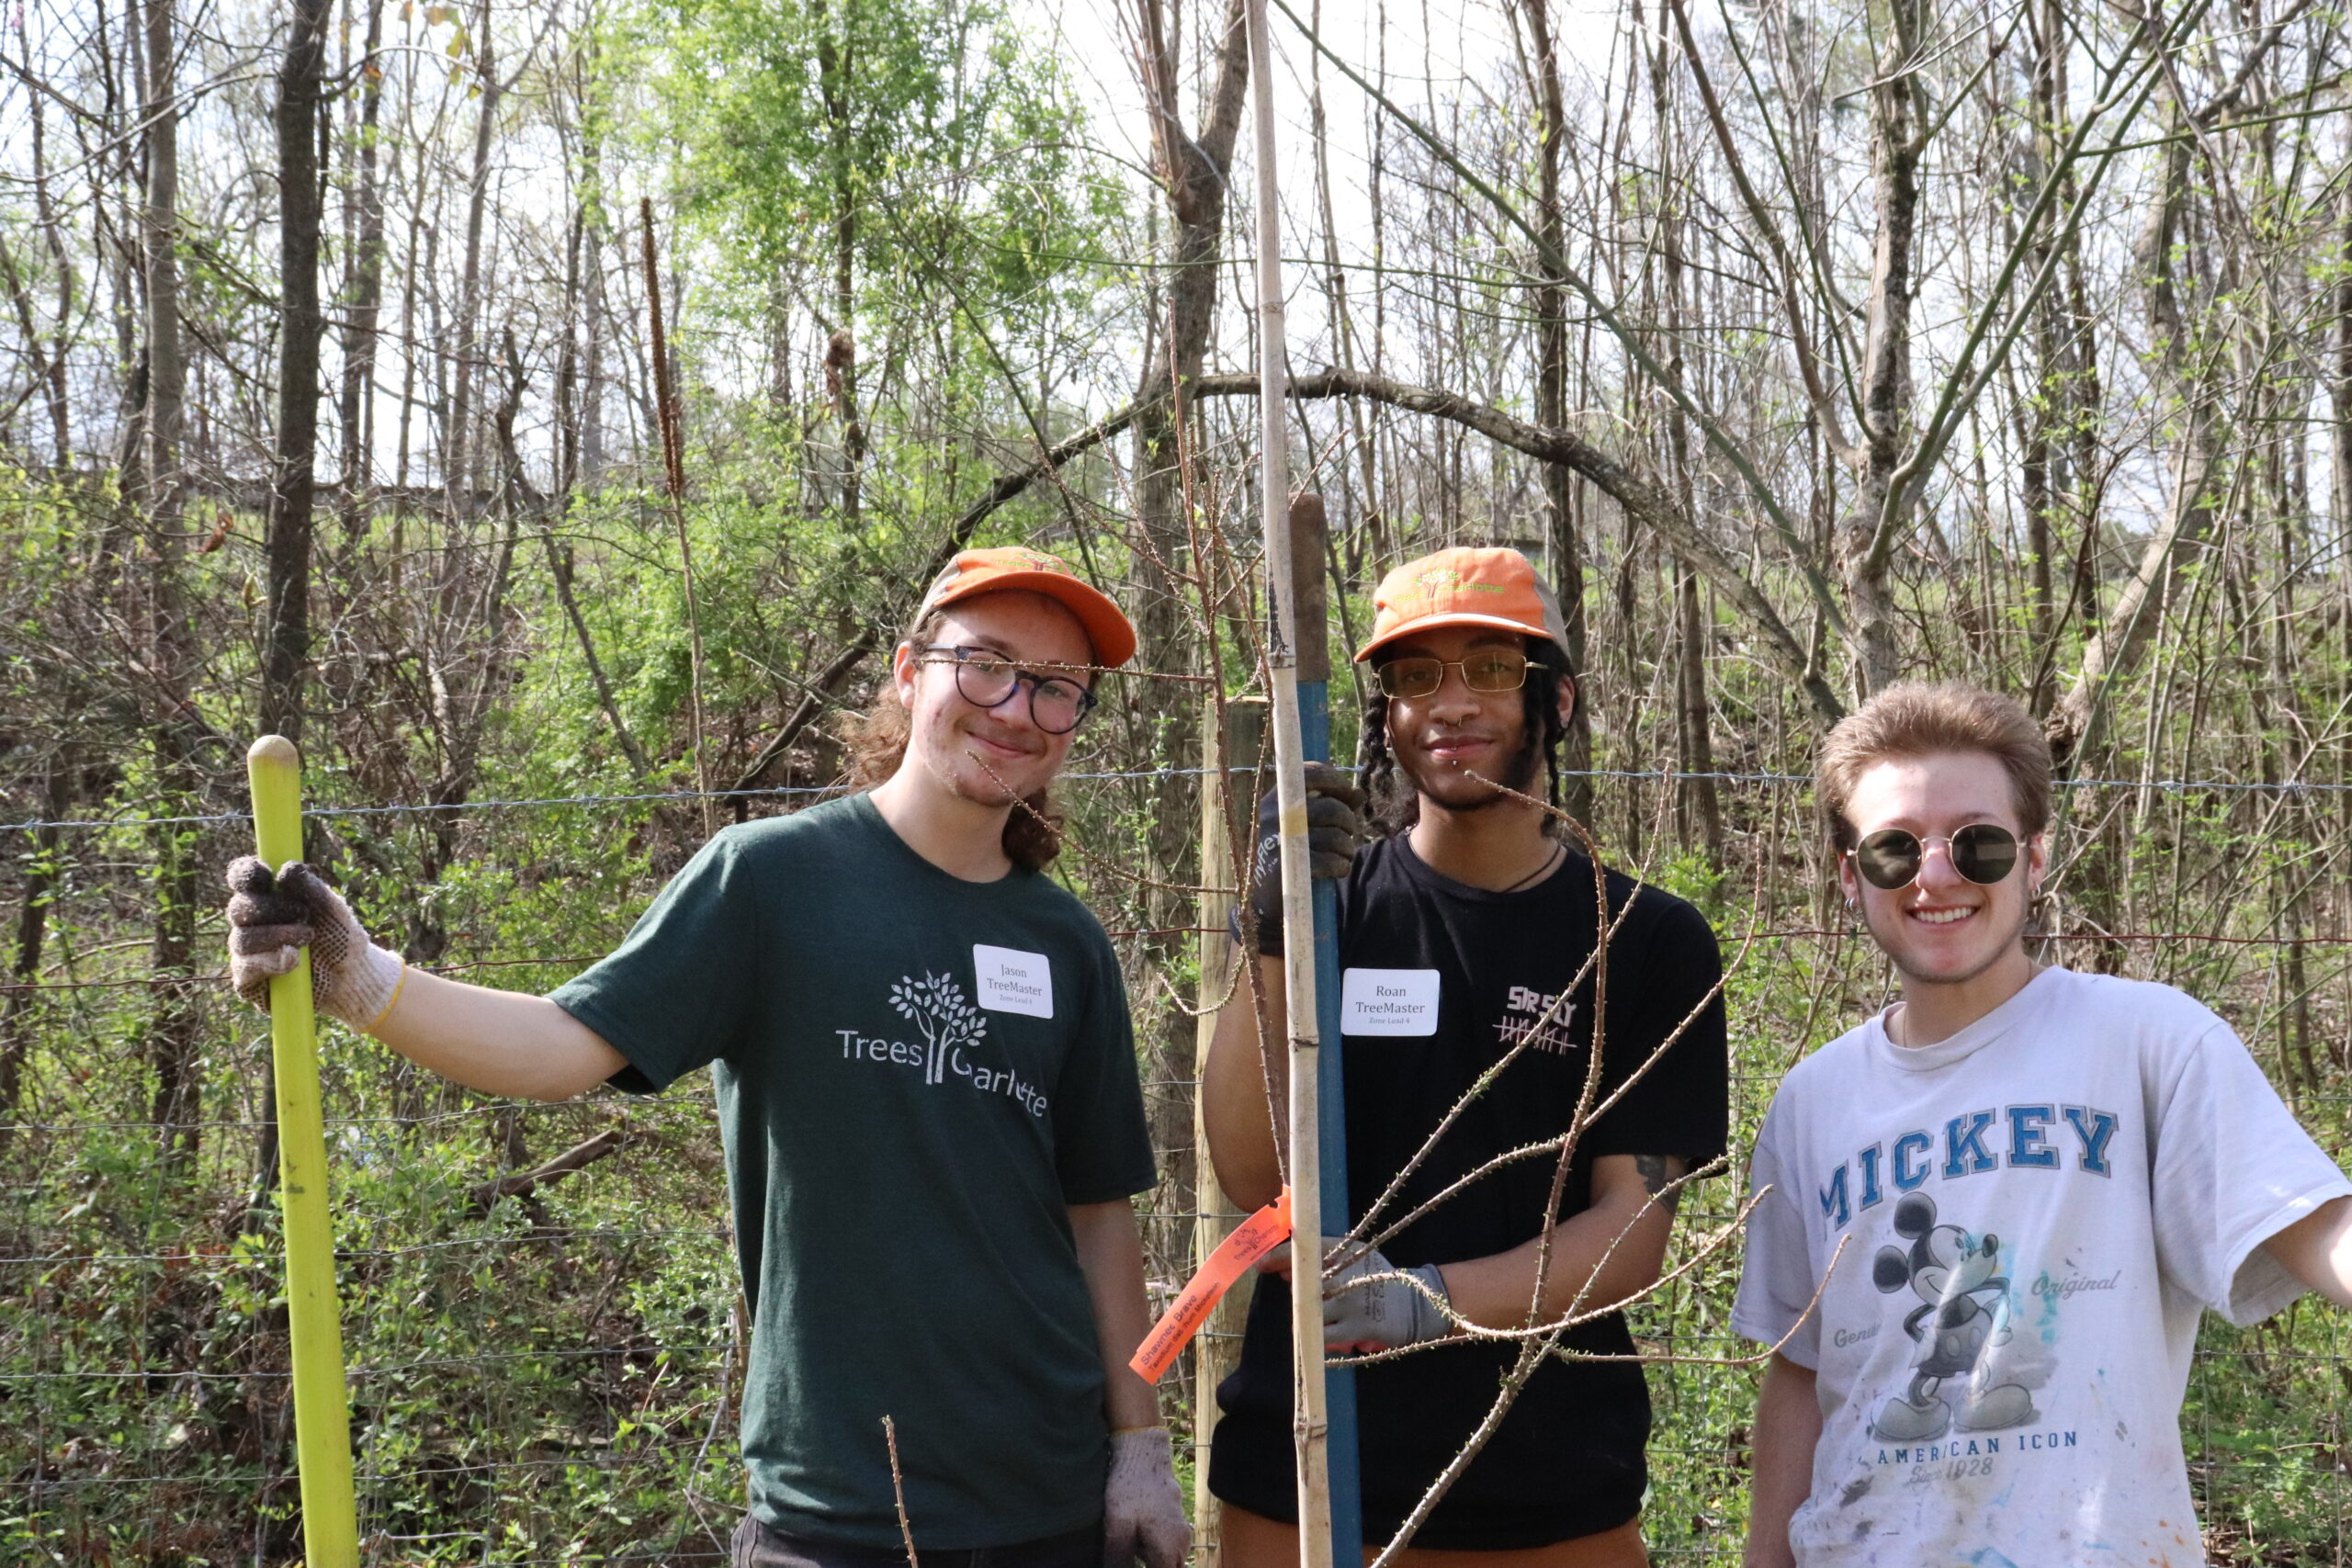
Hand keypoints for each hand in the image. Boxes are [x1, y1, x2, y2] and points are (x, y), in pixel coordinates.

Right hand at [225, 857, 405, 1030]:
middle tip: (304, 914)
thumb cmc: (340, 936)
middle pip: (238, 908)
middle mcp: (251, 923)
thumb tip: (287, 869)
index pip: (243, 878)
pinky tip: (293, 961)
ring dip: (276, 936)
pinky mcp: (248, 980)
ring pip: (241, 939)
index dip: (246, 873)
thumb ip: (312, 888)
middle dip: (270, 909)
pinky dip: (270, 962)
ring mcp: (247, 952)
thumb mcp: (334, 909)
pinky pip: (245, 968)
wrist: (352, 977)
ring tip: (308, 937)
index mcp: (269, 897)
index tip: (265, 876)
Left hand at [1103, 1425, 1188, 1567]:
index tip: (1130, 1556)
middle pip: (1167, 1567)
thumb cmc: (1130, 1488)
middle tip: (1126, 1548)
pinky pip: (1164, 1542)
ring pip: (1166, 1557)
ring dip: (1149, 1556)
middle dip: (1150, 1563)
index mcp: (1170, 1549)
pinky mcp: (1174, 1518)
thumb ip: (1118, 1558)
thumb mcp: (1118, 1527)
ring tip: (1127, 1536)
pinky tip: (1132, 1528)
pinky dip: (1149, 1543)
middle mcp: (1181, 1542)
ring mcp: (1180, 1529)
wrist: (1143, 1451)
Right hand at [1245, 762, 1366, 954]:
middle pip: (1331, 808)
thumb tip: (1358, 794)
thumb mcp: (1306, 824)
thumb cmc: (1292, 854)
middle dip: (1348, 822)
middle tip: (1348, 834)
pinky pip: (1332, 862)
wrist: (1267, 897)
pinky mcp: (1289, 868)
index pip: (1310, 773)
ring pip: (1336, 837)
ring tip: (1343, 855)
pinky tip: (1337, 870)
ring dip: (1347, 849)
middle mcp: (1275, 816)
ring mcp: (1281, 842)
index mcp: (1277, 799)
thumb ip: (1331, 805)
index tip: (1350, 795)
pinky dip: (1341, 866)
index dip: (1336, 781)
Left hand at [1253, 1237, 1452, 1351]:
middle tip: (1299, 1292)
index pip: (1304, 1249)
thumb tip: (1283, 1271)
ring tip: (1316, 1317)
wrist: (1416, 1303)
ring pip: (1309, 1311)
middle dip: (1295, 1288)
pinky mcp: (1357, 1327)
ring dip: (1305, 1316)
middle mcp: (1345, 1273)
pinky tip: (1322, 1336)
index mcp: (1345, 1250)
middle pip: (1303, 1280)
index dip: (1279, 1256)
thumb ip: (1323, 1260)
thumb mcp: (1357, 1257)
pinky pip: (1324, 1336)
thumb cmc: (1378, 1278)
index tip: (1262, 1264)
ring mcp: (1350, 1301)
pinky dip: (1317, 1337)